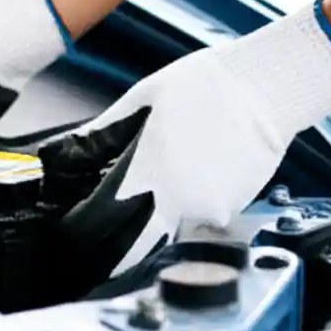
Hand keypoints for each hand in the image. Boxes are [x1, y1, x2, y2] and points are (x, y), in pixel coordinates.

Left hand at [40, 2, 330, 282]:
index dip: (87, 231)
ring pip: (167, 232)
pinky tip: (188, 174)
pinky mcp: (231, 211)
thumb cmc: (206, 86)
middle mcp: (181, 202)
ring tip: (156, 179)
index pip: (107, 228)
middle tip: (105, 220)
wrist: (266, 87)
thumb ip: (98, 136)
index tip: (74, 225)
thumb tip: (64, 155)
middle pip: (136, 243)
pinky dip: (184, 207)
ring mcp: (210, 212)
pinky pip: (196, 220)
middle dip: (117, 237)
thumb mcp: (138, 102)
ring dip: (152, 218)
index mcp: (151, 174)